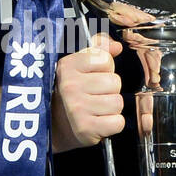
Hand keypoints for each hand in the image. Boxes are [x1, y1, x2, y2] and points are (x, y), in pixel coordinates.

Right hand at [51, 32, 124, 151]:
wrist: (58, 124)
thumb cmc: (75, 89)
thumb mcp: (81, 63)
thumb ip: (99, 47)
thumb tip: (116, 46)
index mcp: (67, 66)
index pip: (105, 59)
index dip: (105, 68)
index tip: (93, 75)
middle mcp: (69, 87)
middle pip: (114, 82)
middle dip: (110, 89)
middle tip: (96, 94)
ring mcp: (76, 109)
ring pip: (117, 102)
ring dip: (112, 107)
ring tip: (98, 108)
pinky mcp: (86, 129)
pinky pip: (118, 122)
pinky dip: (113, 123)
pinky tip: (100, 120)